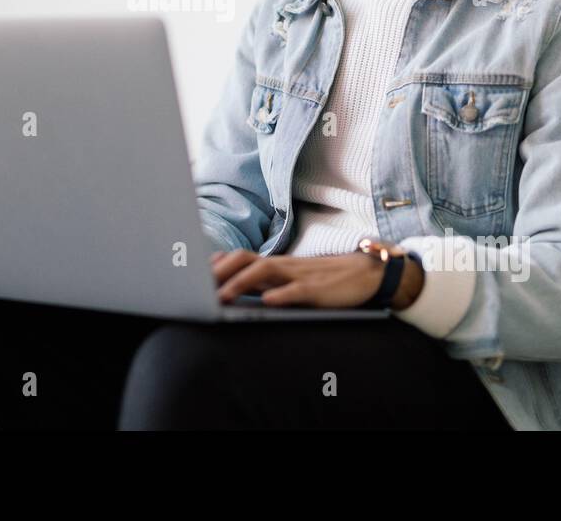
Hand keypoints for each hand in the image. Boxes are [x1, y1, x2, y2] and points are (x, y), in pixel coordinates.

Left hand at [209, 250, 416, 308]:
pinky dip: (282, 295)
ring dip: (240, 283)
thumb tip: (234, 291)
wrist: (367, 274)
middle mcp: (284, 266)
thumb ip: (267, 284)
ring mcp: (301, 275)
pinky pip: (298, 290)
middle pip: (246, 259)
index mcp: (277, 264)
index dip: (216, 264)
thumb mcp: (292, 281)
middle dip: (220, 271)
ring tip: (221, 296)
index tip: (193, 275)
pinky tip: (268, 302)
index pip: (240, 257)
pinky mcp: (319, 289)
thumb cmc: (325, 281)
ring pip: (266, 272)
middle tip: (197, 287)